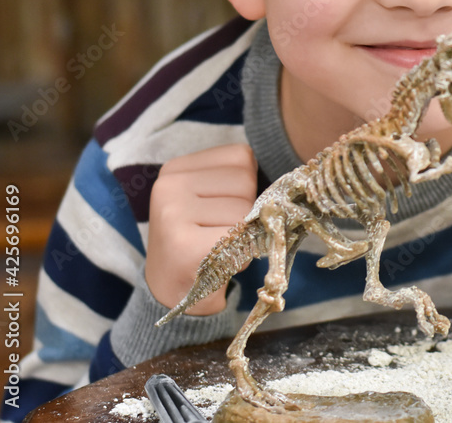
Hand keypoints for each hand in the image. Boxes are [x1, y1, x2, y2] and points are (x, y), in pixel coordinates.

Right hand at [145, 144, 257, 314]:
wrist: (172, 293)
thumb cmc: (200, 241)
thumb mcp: (211, 199)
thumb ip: (236, 181)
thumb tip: (281, 184)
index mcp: (177, 168)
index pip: (241, 157)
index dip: (245, 187)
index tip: (219, 209)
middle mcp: (169, 184)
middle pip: (245, 182)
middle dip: (245, 212)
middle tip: (217, 233)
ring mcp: (173, 212)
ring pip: (244, 211)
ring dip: (244, 236)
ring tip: (217, 248)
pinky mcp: (183, 243)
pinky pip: (238, 239)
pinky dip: (241, 255)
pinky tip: (218, 263)